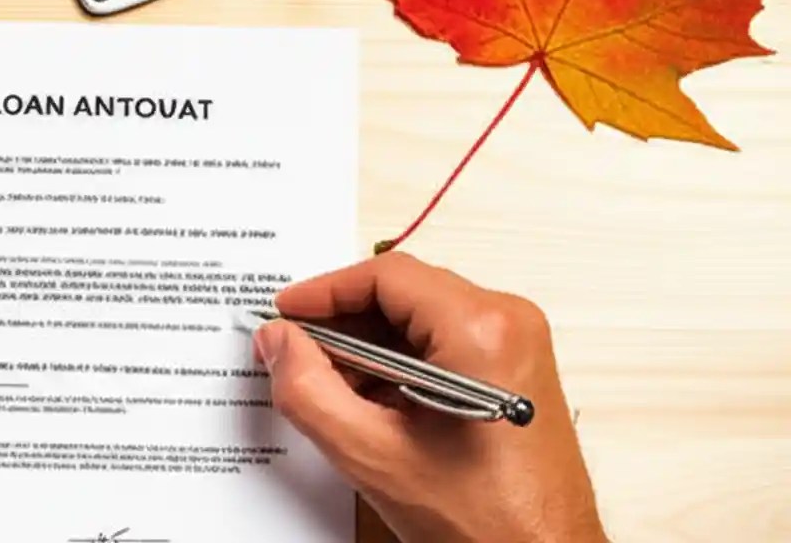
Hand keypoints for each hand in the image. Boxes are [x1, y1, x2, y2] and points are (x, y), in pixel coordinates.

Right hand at [255, 252, 605, 542]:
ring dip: (367, 343)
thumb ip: (309, 390)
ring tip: (326, 383)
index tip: (285, 312)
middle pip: (402, 291)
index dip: (324, 290)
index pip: (386, 276)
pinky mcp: (513, 367)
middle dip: (342, 320)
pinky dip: (397, 360)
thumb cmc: (487, 521)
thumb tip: (278, 341)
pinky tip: (367, 398)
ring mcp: (516, 343)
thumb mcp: (374, 454)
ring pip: (419, 316)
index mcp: (482, 330)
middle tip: (294, 349)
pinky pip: (441, 340)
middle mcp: (508, 323)